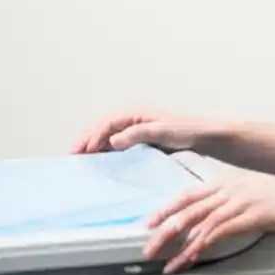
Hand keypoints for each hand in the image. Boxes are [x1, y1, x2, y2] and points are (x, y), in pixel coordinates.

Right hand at [71, 108, 217, 154]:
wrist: (202, 136)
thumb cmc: (185, 131)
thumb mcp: (162, 131)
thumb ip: (138, 134)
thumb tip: (113, 140)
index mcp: (136, 112)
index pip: (107, 123)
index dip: (94, 136)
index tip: (85, 151)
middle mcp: (132, 118)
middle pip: (102, 127)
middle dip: (87, 139)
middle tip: (73, 155)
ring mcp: (135, 128)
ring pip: (107, 135)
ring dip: (93, 145)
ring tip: (80, 160)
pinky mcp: (138, 139)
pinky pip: (116, 143)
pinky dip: (105, 151)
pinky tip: (98, 162)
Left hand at [143, 171, 274, 273]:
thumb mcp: (254, 192)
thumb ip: (232, 200)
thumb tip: (213, 217)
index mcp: (229, 180)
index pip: (189, 194)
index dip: (167, 208)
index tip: (150, 223)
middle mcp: (231, 188)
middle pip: (188, 209)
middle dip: (165, 230)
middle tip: (149, 247)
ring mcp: (242, 200)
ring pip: (201, 222)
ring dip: (181, 245)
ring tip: (167, 261)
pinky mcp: (253, 214)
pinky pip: (222, 231)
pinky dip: (204, 244)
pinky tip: (194, 254)